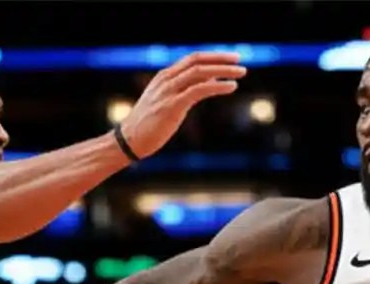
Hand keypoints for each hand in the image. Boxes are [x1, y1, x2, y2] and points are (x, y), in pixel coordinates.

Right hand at [119, 51, 246, 158]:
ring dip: (223, 71)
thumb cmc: (147, 125)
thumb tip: (208, 83)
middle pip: (197, 60)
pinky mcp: (173, 105)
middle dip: (220, 59)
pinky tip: (231, 87)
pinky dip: (217, 86)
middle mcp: (166, 79)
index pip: (192, 59)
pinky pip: (199, 89)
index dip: (212, 57)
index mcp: (164, 76)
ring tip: (241, 73)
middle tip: (239, 61)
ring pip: (200, 72)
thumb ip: (183, 91)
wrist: (128, 141)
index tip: (230, 59)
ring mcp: (169, 91)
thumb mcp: (165, 102)